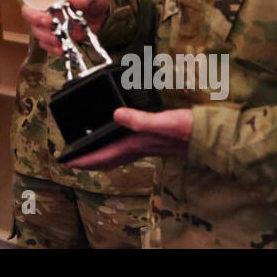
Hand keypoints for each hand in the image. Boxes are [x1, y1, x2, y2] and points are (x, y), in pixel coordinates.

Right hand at [2, 0, 109, 56]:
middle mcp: (42, 4)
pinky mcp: (52, 35)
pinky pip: (45, 44)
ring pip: (35, 29)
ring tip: (59, 38)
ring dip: (45, 35)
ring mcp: (46, 21)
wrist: (101, 16)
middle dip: (34, 18)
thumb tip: (74, 1)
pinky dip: (52, 47)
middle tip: (49, 21)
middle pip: (26, 11)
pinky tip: (61, 47)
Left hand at [63, 108, 193, 169]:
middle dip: (89, 161)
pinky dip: (115, 148)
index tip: (67, 161)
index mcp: (136, 143)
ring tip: (88, 153)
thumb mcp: (163, 121)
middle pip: (107, 159)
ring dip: (101, 156)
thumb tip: (116, 114)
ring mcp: (146, 146)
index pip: (104, 154)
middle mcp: (138, 148)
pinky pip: (127, 149)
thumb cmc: (188, 129)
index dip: (85, 159)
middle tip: (72, 161)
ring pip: (116, 155)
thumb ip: (140, 120)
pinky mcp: (153, 141)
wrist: (209, 136)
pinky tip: (118, 140)